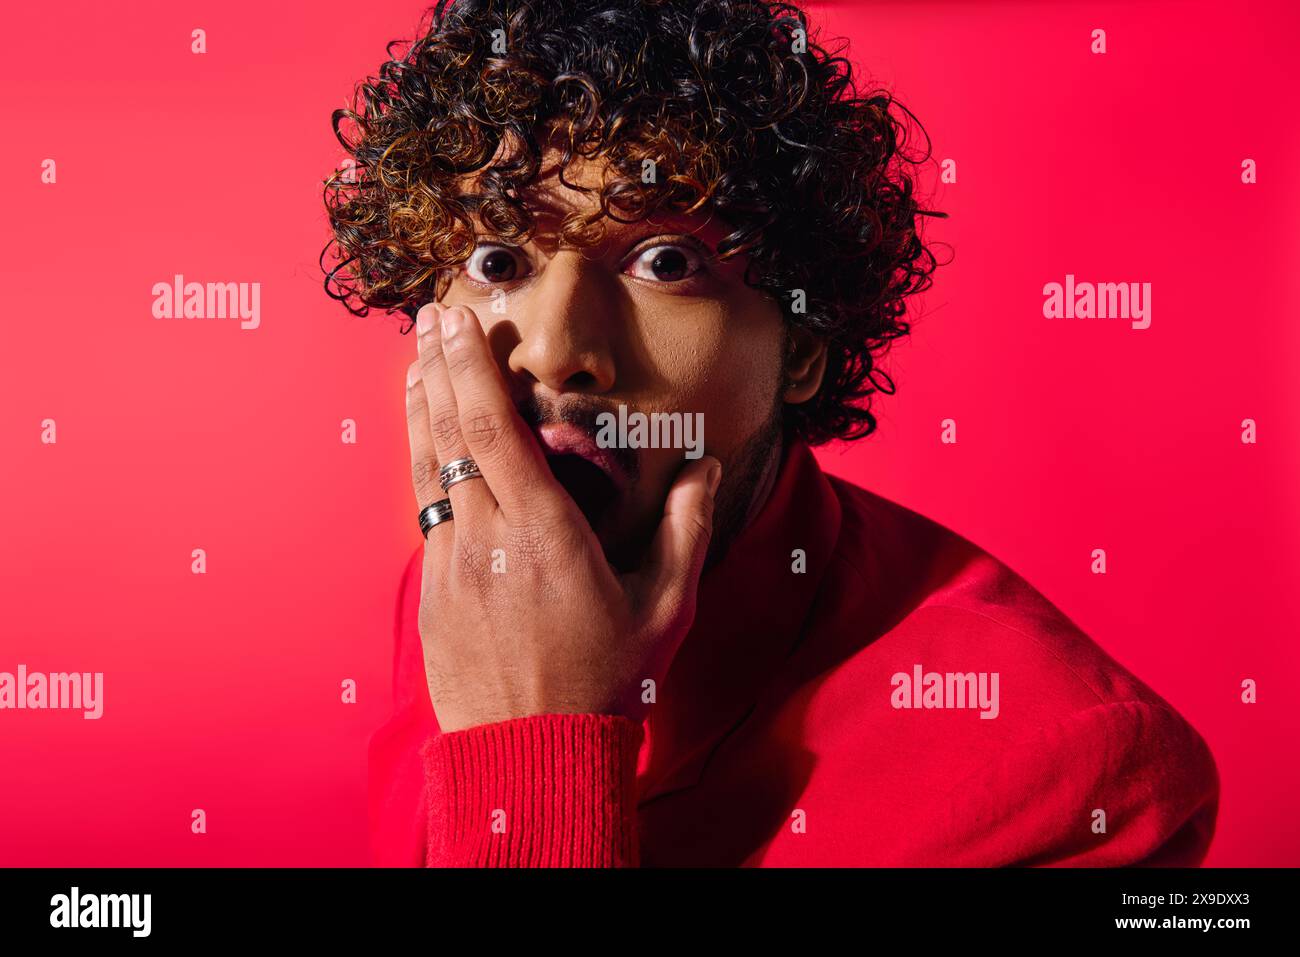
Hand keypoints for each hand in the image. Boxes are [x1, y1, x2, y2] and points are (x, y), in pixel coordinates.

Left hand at [404, 302, 721, 733]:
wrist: (534, 756)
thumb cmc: (607, 683)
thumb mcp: (665, 609)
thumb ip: (685, 532)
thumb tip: (705, 469)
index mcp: (545, 535)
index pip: (496, 430)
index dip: (473, 367)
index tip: (460, 321)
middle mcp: (488, 541)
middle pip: (452, 435)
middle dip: (439, 366)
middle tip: (429, 315)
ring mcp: (452, 569)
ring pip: (428, 471)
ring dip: (421, 410)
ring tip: (415, 361)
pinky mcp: (434, 596)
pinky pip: (428, 515)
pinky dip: (426, 466)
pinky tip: (430, 447)